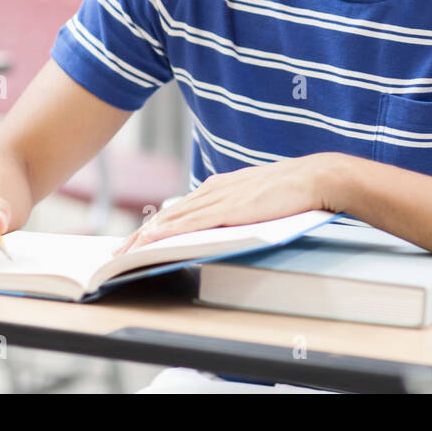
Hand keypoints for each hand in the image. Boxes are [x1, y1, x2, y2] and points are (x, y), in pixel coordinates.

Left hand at [111, 153, 339, 255]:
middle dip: (140, 234)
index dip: (156, 225)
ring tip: (124, 252)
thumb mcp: (257, 195)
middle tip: (117, 251)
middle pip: (169, 214)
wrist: (314, 178)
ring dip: (146, 236)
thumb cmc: (293, 189)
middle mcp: (215, 190)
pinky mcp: (230, 208)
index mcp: (221, 186)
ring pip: (174, 218)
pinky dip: (168, 232)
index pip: (180, 208)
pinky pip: (191, 222)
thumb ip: (237, 204)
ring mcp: (221, 198)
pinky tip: (153, 240)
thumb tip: (224, 218)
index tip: (137, 239)